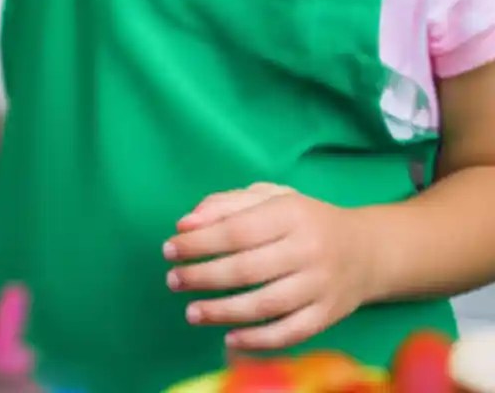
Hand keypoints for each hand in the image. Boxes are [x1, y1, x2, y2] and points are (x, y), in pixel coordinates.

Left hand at [163, 183, 376, 350]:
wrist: (368, 250)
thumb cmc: (303, 221)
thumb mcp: (270, 198)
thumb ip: (225, 205)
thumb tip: (185, 223)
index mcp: (291, 214)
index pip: (236, 231)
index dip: (198, 243)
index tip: (169, 250)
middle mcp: (309, 249)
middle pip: (247, 269)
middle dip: (202, 277)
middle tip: (173, 280)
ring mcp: (321, 285)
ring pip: (266, 304)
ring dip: (222, 312)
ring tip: (191, 312)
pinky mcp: (329, 314)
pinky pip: (290, 333)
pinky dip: (258, 340)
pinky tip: (229, 339)